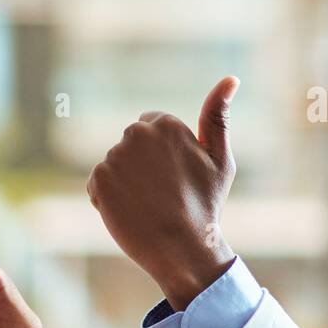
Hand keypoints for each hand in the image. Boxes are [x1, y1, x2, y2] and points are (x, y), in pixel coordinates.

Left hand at [87, 76, 239, 309]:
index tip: (174, 175)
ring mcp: (115, 157)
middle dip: (140, 165)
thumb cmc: (205, 206)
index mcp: (166, 124)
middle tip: (162, 193)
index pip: (150, 125)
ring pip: (114, 166)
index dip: (161, 154)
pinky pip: (98, 185)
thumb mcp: (220, 159)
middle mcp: (136, 134)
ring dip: (125, 183)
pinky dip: (108, 199)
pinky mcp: (98, 181)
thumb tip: (230, 79)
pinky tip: (130, 212)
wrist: (181, 248)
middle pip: (130, 144)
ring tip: (148, 204)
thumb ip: (218, 117)